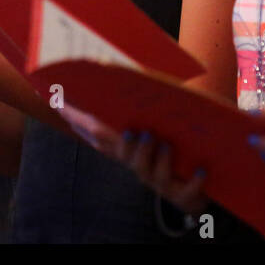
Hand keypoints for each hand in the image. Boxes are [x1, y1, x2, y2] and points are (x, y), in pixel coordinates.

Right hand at [58, 104, 207, 214]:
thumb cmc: (174, 150)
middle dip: (126, 145)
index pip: (98, 134)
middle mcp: (139, 166)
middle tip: (131, 131)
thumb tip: (123, 68)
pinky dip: (194, 180)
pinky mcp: (183, 196)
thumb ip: (143, 105)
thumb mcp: (157, 125)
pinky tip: (202, 169)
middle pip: (125, 157)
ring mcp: (160, 183)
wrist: (196, 191)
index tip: (62, 104)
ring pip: (153, 173)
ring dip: (158, 159)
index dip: (78, 121)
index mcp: (128, 149)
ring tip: (164, 144)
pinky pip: (186, 190)